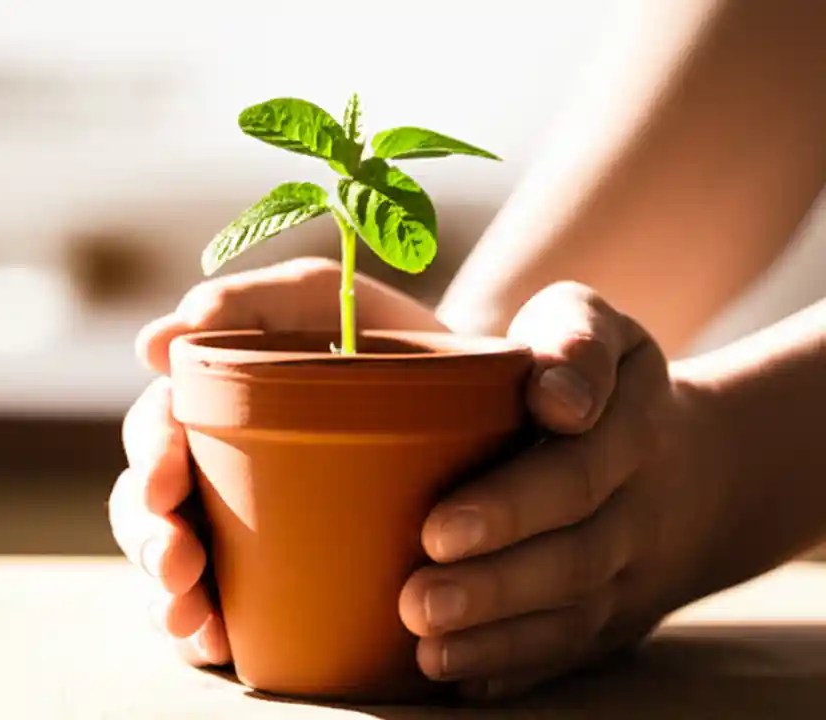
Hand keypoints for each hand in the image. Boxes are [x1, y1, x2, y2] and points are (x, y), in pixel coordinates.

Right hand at [108, 258, 442, 664]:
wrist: (480, 397)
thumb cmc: (389, 340)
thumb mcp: (323, 298)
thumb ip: (247, 300)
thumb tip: (150, 345)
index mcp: (210, 403)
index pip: (156, 428)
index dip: (149, 458)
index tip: (163, 488)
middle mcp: (213, 469)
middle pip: (149, 507)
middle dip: (149, 537)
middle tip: (177, 563)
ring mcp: (240, 528)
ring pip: (174, 567)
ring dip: (166, 594)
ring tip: (190, 615)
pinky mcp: (276, 578)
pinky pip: (222, 614)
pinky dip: (205, 632)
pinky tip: (218, 643)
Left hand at [400, 281, 709, 699]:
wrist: (691, 464)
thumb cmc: (595, 378)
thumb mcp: (592, 326)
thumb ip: (571, 337)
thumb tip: (555, 394)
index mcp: (632, 425)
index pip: (578, 469)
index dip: (512, 504)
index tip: (436, 529)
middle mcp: (638, 506)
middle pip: (573, 555)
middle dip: (492, 583)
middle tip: (415, 599)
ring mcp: (630, 570)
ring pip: (571, 614)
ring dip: (496, 635)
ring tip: (424, 641)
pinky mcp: (613, 618)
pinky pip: (570, 651)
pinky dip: (514, 668)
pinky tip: (457, 676)